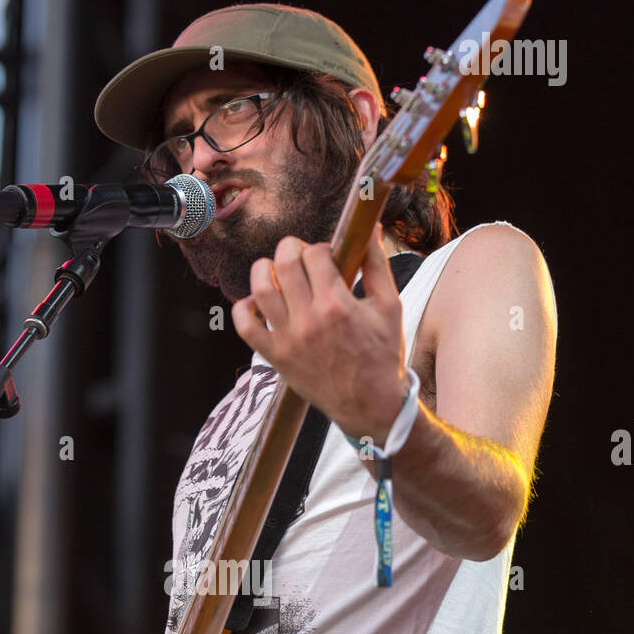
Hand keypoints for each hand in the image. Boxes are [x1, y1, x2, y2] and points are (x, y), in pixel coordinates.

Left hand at [231, 222, 407, 445]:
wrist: (370, 405)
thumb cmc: (383, 355)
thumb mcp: (389, 306)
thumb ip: (376, 264)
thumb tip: (368, 227)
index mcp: (338, 304)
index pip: (314, 254)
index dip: (320, 248)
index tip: (326, 258)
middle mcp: (310, 320)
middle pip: (284, 262)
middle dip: (290, 248)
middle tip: (298, 256)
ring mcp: (289, 340)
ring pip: (260, 288)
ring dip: (264, 270)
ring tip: (275, 271)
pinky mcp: (276, 357)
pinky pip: (245, 326)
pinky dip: (244, 308)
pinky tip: (258, 303)